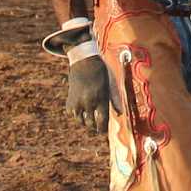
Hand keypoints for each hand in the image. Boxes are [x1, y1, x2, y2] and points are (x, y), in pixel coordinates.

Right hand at [44, 17, 110, 133]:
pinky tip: (81, 107)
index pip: (102, 121)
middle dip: (94, 127)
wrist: (84, 60)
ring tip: (89, 117)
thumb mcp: (111, 84)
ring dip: (85, 120)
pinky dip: (76, 113)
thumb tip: (120, 114)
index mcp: (102, 98)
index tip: (102, 130)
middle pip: (90, 124)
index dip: (102, 129)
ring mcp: (78, 101)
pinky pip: (72, 113)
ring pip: (80, 120)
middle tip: (96, 127)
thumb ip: (115, 100)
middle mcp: (89, 102)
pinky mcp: (69, 99)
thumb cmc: (101, 71)